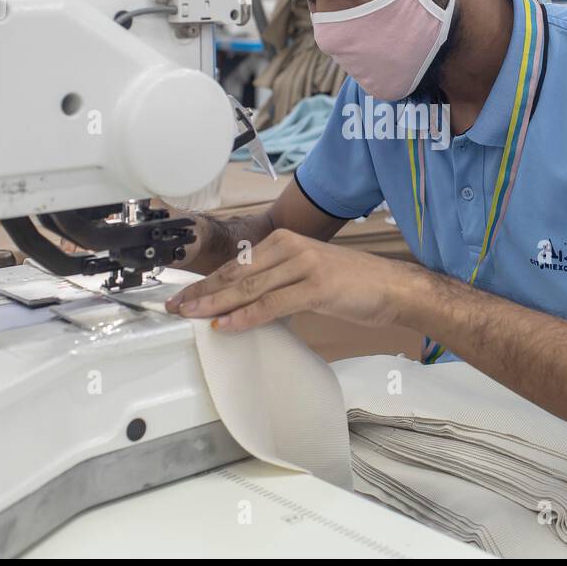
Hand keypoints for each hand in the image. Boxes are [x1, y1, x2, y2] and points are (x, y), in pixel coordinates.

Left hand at [164, 229, 419, 331]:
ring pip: (249, 288)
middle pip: (236, 274)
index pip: (236, 265)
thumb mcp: (308, 274)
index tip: (182, 296)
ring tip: (190, 315)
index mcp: (285, 241)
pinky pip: (272, 304)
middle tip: (173, 307)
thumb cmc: (353, 283)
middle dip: (201, 292)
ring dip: (215, 303)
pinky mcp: (316, 286)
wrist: (393, 286)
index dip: (206, 282)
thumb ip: (278, 281)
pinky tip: (225, 324)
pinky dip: (246, 316)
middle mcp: (290, 247)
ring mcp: (303, 265)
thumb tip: (244, 302)